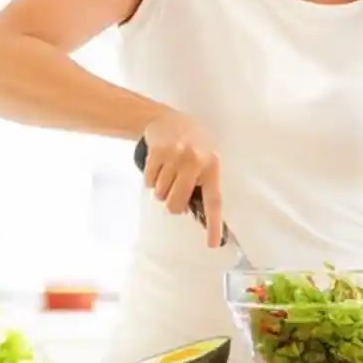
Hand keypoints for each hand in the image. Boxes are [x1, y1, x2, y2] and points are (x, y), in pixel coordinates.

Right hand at [141, 110, 223, 246]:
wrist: (167, 119)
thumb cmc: (190, 144)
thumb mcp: (204, 158)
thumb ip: (202, 182)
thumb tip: (197, 214)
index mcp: (211, 166)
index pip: (213, 200)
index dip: (213, 224)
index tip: (212, 244)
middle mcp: (195, 161)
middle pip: (177, 203)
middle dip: (172, 203)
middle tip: (173, 192)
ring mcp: (175, 155)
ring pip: (160, 193)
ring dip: (160, 188)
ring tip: (167, 171)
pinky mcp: (157, 152)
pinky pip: (149, 182)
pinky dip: (150, 178)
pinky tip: (158, 165)